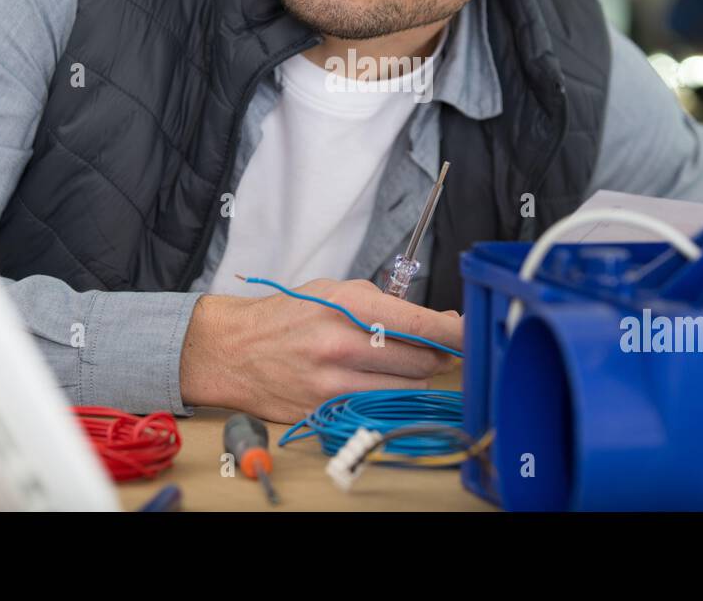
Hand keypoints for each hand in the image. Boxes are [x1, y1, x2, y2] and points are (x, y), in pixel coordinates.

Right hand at [179, 278, 462, 422]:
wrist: (231, 349)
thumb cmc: (288, 315)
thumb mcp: (335, 290)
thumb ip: (386, 305)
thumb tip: (438, 322)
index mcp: (346, 307)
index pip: (419, 325)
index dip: (454, 333)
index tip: (471, 334)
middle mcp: (341, 346)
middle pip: (420, 362)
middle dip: (433, 355)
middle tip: (430, 348)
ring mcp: (332, 385)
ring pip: (404, 391)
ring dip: (411, 380)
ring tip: (395, 365)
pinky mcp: (324, 413)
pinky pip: (377, 410)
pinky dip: (384, 398)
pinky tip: (372, 384)